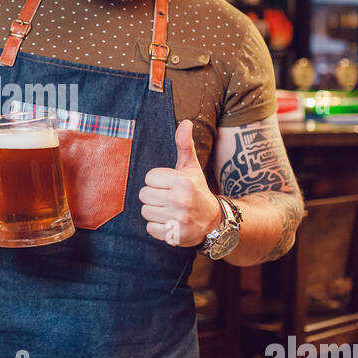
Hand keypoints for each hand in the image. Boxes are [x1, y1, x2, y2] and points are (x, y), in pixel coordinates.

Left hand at [139, 120, 222, 246]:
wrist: (213, 221)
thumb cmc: (197, 190)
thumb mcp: (191, 167)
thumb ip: (184, 145)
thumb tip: (185, 122)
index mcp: (183, 182)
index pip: (149, 178)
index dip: (157, 181)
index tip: (169, 185)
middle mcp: (181, 200)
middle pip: (144, 195)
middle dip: (153, 196)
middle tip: (168, 198)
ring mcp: (178, 220)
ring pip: (145, 212)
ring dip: (154, 211)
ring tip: (168, 210)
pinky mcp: (175, 236)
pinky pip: (150, 228)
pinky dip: (157, 227)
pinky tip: (169, 222)